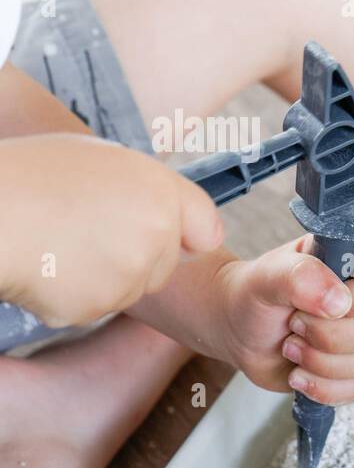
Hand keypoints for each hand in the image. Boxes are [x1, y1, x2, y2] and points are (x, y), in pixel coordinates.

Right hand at [0, 134, 223, 326]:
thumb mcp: (102, 159)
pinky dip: (67, 296)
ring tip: (57, 243)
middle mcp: (156, 236)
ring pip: (127, 290)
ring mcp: (128, 276)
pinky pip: (90, 307)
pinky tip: (42, 266)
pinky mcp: (93, 307)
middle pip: (163, 265)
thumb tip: (177, 221)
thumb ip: (148, 190)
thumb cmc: (33, 175)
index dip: (189, 235)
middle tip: (84, 231)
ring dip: (99, 277)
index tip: (179, 238)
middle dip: (134, 257)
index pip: (207, 229)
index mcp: (161, 193)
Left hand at [215, 234, 353, 403]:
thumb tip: (339, 303)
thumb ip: (299, 277)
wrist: (242, 331)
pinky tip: (301, 374)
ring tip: (291, 347)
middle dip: (327, 336)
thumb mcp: (266, 278)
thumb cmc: (255, 296)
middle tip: (293, 326)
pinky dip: (326, 386)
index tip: (321, 305)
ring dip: (322, 363)